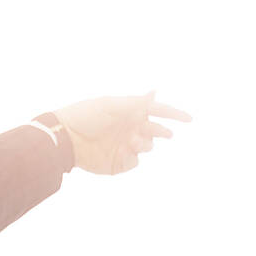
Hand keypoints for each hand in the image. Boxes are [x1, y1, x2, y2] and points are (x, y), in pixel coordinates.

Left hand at [54, 92, 190, 175]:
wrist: (67, 139)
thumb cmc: (88, 116)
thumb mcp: (113, 104)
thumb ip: (136, 102)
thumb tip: (155, 92)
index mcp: (130, 112)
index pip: (157, 111)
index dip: (173, 114)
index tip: (189, 119)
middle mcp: (130, 128)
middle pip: (155, 130)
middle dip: (160, 131)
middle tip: (164, 133)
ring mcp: (125, 146)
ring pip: (147, 147)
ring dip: (144, 143)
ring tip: (132, 141)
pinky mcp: (119, 163)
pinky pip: (135, 162)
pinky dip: (132, 157)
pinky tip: (122, 152)